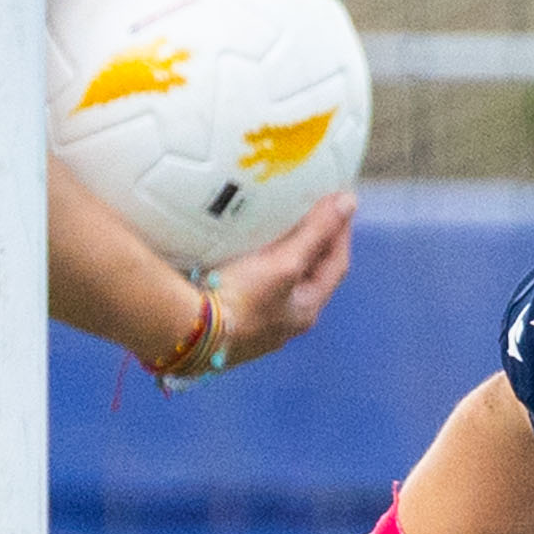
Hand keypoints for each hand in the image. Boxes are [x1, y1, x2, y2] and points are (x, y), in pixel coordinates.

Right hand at [194, 192, 355, 375]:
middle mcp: (285, 322)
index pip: (336, 265)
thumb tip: (348, 202)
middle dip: (315, 242)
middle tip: (313, 211)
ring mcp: (257, 323)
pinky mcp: (230, 318)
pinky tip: (244, 249)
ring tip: (279, 225)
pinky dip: (256, 262)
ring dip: (284, 252)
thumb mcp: (285, 263)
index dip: (340, 233)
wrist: (186, 331)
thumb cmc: (241, 300)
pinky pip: (253, 283)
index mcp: (305, 311)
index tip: (341, 204)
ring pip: (280, 280)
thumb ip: (315, 233)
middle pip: (309, 274)